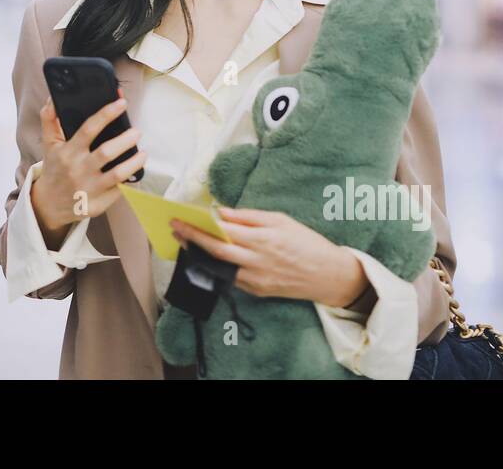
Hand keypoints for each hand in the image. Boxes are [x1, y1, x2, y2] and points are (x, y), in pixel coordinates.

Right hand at [31, 90, 146, 234]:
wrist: (49, 204)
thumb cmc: (54, 169)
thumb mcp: (49, 144)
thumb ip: (49, 119)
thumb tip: (53, 98)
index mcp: (68, 152)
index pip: (88, 129)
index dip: (106, 114)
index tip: (121, 103)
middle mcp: (78, 169)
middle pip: (106, 152)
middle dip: (125, 139)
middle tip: (137, 131)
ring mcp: (89, 188)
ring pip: (117, 174)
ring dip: (134, 162)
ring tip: (142, 153)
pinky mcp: (97, 204)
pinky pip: (118, 191)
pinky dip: (129, 181)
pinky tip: (135, 171)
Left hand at [170, 207, 367, 306]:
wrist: (328, 275)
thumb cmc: (306, 242)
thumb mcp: (281, 220)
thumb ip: (249, 216)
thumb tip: (222, 211)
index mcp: (263, 239)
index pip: (222, 232)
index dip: (199, 226)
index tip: (181, 218)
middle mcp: (256, 261)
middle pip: (215, 251)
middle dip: (191, 239)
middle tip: (174, 229)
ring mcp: (255, 279)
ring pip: (219, 267)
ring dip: (200, 255)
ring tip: (185, 242)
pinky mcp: (257, 291)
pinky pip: (231, 278)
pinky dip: (217, 267)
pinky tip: (207, 257)